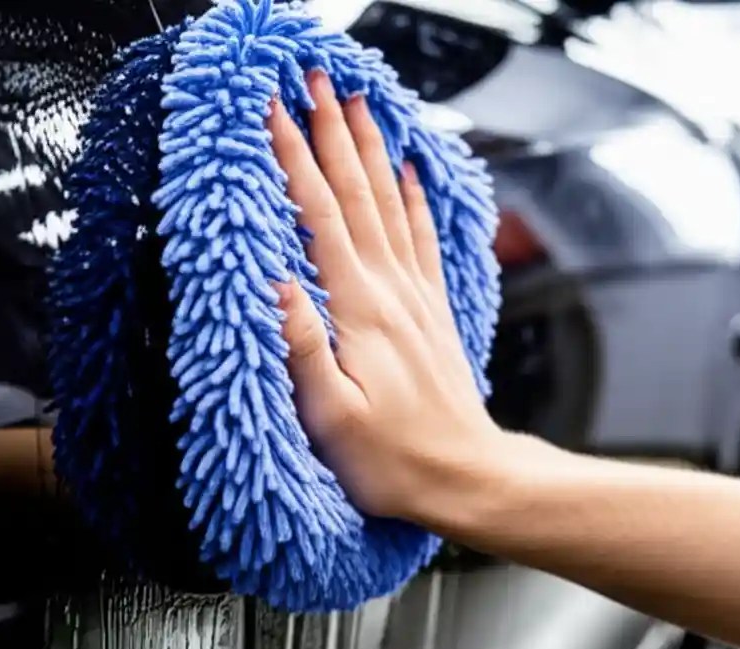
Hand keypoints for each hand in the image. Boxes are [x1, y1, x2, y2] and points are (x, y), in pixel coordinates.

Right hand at [268, 72, 503, 521]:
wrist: (466, 478)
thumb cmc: (392, 459)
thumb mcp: (331, 417)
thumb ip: (303, 348)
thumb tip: (275, 283)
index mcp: (359, 309)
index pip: (321, 216)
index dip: (295, 159)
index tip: (273, 110)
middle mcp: (392, 290)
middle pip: (359, 193)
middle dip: (333, 132)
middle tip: (316, 80)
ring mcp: (416, 296)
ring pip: (390, 203)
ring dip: (371, 149)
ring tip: (358, 103)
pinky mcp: (431, 309)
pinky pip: (423, 236)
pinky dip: (414, 195)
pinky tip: (410, 169)